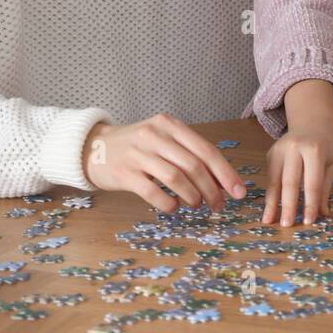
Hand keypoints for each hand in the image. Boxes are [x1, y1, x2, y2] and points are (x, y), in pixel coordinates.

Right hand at [82, 114, 245, 212]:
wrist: (93, 148)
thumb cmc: (137, 147)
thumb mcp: (163, 140)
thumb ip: (189, 155)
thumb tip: (222, 182)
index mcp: (170, 125)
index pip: (206, 150)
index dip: (225, 173)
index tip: (239, 192)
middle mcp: (155, 135)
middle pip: (193, 165)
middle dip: (212, 189)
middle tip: (218, 206)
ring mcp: (138, 154)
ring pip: (175, 178)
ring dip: (192, 196)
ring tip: (196, 205)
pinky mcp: (123, 173)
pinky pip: (152, 191)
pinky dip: (168, 202)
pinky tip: (173, 206)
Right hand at [262, 88, 332, 226]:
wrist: (312, 121)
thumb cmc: (327, 144)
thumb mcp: (332, 163)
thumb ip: (325, 188)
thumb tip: (323, 214)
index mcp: (314, 150)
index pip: (312, 183)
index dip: (310, 204)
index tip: (308, 222)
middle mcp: (294, 148)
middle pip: (290, 182)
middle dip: (288, 205)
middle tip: (287, 225)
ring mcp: (279, 149)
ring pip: (275, 181)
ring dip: (272, 203)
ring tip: (269, 221)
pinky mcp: (270, 153)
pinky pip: (271, 177)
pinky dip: (270, 195)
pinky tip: (268, 210)